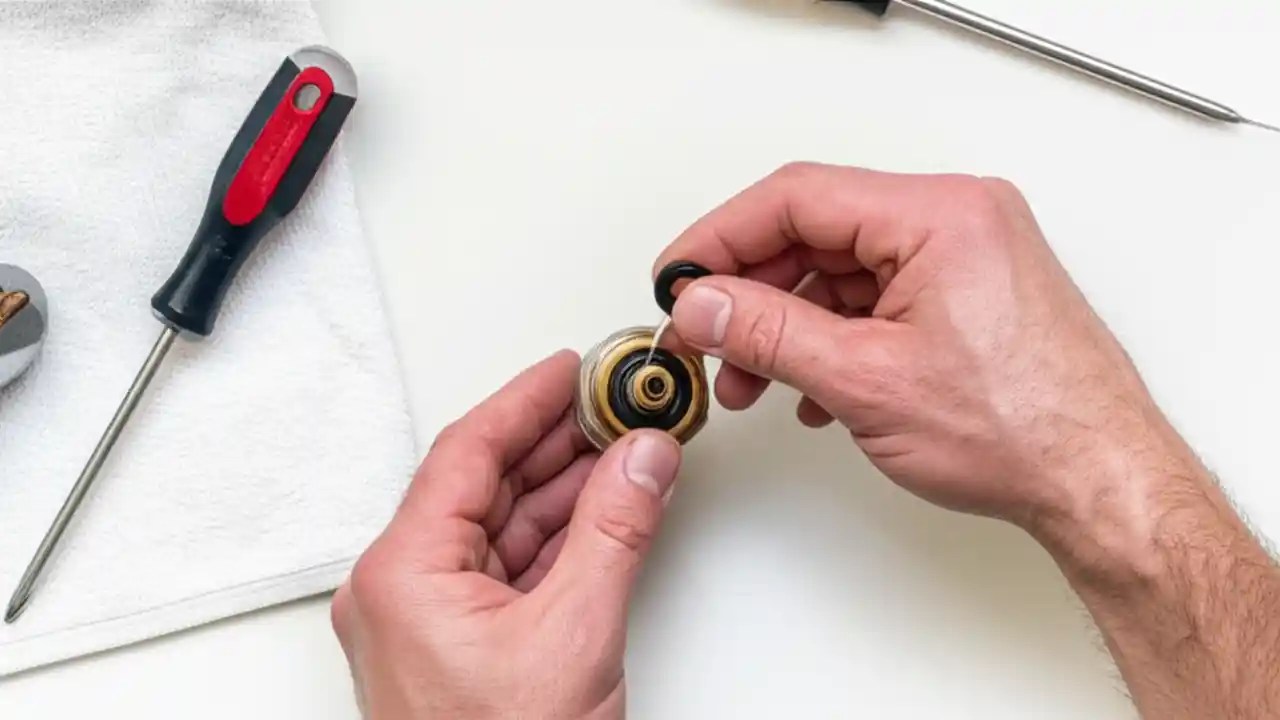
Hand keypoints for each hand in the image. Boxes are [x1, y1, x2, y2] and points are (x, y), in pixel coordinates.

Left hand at [332, 351, 681, 719]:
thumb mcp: (573, 637)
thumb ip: (614, 532)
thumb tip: (642, 458)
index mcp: (402, 575)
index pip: (467, 454)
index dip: (525, 401)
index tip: (569, 367)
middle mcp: (404, 591)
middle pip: (487, 483)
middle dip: (558, 441)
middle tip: (615, 400)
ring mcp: (433, 620)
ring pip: (506, 524)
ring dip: (568, 487)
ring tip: (626, 445)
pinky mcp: (465, 645)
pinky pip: (515, 566)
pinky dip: (564, 536)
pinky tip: (608, 507)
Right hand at [655, 162, 1200, 530]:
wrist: (1100, 482)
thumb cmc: (1022, 430)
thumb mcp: (865, 380)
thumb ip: (768, 332)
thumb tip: (703, 304)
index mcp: (939, 215)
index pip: (797, 197)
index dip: (721, 237)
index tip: (678, 276)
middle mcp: (957, 219)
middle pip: (817, 232)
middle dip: (751, 291)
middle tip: (703, 335)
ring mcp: (966, 255)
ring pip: (843, 271)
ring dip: (788, 323)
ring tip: (751, 381)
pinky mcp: (968, 293)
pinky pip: (877, 297)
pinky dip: (833, 335)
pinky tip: (809, 387)